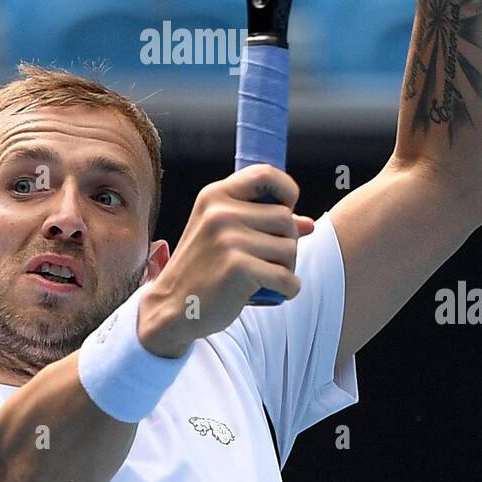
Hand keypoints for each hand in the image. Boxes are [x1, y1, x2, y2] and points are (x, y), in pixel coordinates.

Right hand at [137, 165, 313, 353]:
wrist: (172, 307)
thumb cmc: (202, 269)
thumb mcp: (223, 234)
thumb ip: (264, 223)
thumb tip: (309, 224)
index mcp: (215, 196)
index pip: (265, 174)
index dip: (287, 189)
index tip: (288, 207)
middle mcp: (220, 212)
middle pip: (286, 218)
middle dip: (287, 243)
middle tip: (269, 260)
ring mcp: (228, 239)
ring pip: (290, 248)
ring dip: (287, 268)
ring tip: (266, 277)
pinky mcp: (238, 268)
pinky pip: (287, 278)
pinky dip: (288, 289)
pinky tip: (273, 293)